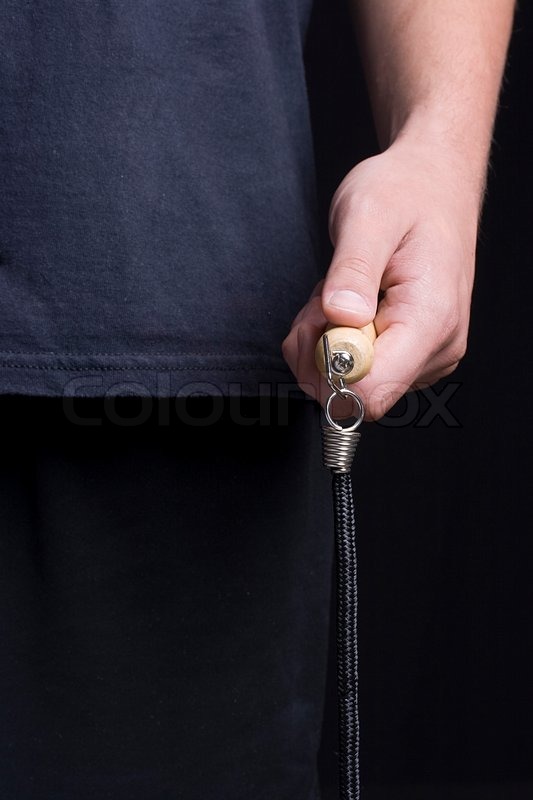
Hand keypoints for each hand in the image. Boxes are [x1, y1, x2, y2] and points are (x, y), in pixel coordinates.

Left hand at [282, 138, 480, 419]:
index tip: (320, 320)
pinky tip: (349, 302)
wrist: (432, 183)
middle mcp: (436, 349)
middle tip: (324, 295)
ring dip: (324, 340)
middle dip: (320, 349)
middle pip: (354, 392)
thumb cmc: (406, 193)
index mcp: (430, 320)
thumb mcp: (368, 215)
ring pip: (349, 381)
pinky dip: (335, 338)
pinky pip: (355, 368)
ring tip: (340, 290)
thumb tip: (340, 318)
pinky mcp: (411, 354)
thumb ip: (352, 269)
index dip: (328, 369)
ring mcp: (425, 355)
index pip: (371, 391)